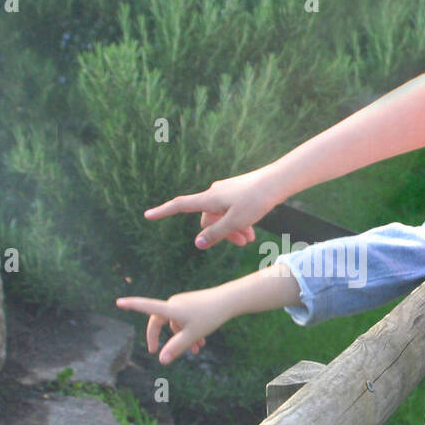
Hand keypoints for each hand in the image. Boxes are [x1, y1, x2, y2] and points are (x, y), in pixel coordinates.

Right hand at [114, 287, 232, 363]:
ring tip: (198, 351)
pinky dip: (189, 332)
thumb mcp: (192, 335)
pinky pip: (183, 320)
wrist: (229, 301)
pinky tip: (201, 344)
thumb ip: (176, 348)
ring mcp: (182, 303)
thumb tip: (161, 360)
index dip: (132, 305)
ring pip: (175, 323)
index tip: (118, 302)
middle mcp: (173, 303)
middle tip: (151, 351)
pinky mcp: (190, 304)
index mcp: (171, 309)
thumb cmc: (210, 317)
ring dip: (182, 338)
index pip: (147, 307)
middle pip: (158, 321)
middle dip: (158, 337)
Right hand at [142, 167, 280, 249]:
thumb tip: (198, 243)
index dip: (163, 211)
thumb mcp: (236, 222)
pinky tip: (252, 230)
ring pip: (222, 216)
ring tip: (250, 239)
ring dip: (233, 230)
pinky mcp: (237, 191)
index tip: (147, 215)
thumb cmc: (256, 201)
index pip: (180, 205)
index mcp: (209, 198)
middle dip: (221, 233)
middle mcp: (214, 193)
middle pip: (208, 219)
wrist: (277, 181)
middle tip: (244, 243)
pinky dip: (239, 221)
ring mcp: (226, 191)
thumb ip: (216, 234)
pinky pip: (231, 210)